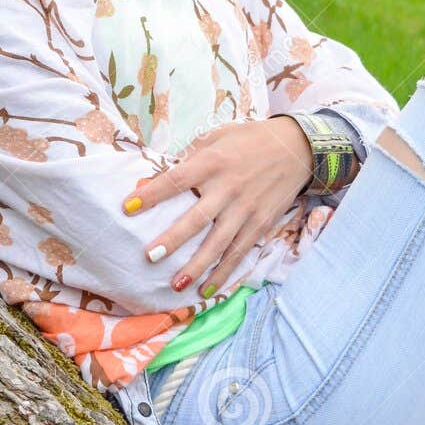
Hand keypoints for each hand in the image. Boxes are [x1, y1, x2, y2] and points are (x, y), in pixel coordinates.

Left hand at [122, 116, 313, 299]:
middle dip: (173, 239)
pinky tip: (207, 288)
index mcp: (213, 162)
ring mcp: (246, 209)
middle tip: (150, 257)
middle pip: (197, 218)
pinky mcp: (261, 223)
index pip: (177, 179)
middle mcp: (229, 188)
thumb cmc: (249, 140)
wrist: (296, 147)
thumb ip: (191, 154)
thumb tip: (161, 172)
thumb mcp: (218, 136)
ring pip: (219, 243)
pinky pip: (240, 252)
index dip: (153, 194)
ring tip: (176, 284)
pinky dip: (224, 271)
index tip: (128, 207)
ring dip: (197, 266)